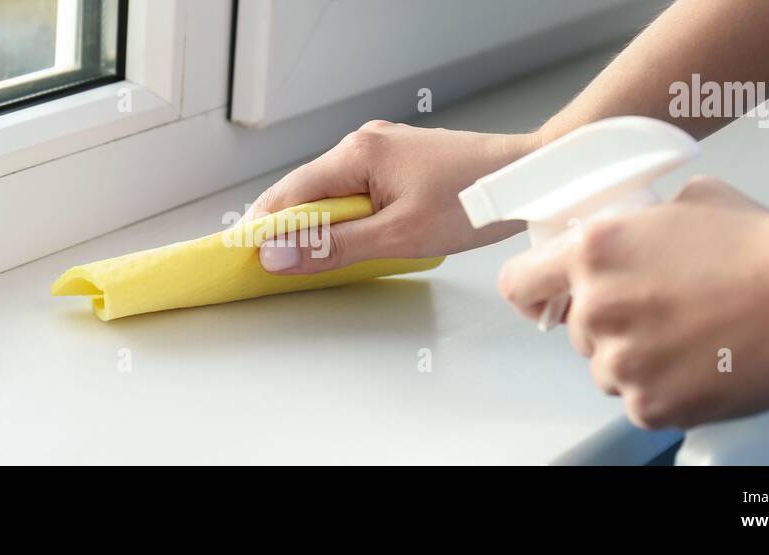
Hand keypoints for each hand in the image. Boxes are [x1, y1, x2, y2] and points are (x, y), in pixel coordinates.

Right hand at [246, 120, 540, 273]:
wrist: (524, 177)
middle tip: (272, 268)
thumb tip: (277, 254)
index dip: (263, 229)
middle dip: (288, 229)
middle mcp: (362, 142)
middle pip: (305, 190)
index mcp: (356, 152)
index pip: (289, 194)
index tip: (244, 260)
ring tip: (309, 260)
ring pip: (330, 191)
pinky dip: (344, 216)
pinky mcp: (398, 162)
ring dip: (318, 225)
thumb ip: (334, 246)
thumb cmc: (471, 200)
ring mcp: (381, 149)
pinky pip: (354, 190)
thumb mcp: (397, 235)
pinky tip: (348, 240)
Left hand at [498, 176, 768, 428]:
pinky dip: (665, 389)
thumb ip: (638, 220)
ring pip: (606, 369)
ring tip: (690, 338)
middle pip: (576, 330)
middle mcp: (596, 307)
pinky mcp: (650, 405)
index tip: (550, 299)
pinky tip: (702, 363)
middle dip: (609, 324)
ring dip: (635, 359)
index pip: (520, 284)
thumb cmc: (761, 243)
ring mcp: (621, 361)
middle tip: (662, 313)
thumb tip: (630, 226)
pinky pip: (639, 401)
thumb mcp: (688, 200)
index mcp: (593, 251)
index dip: (535, 293)